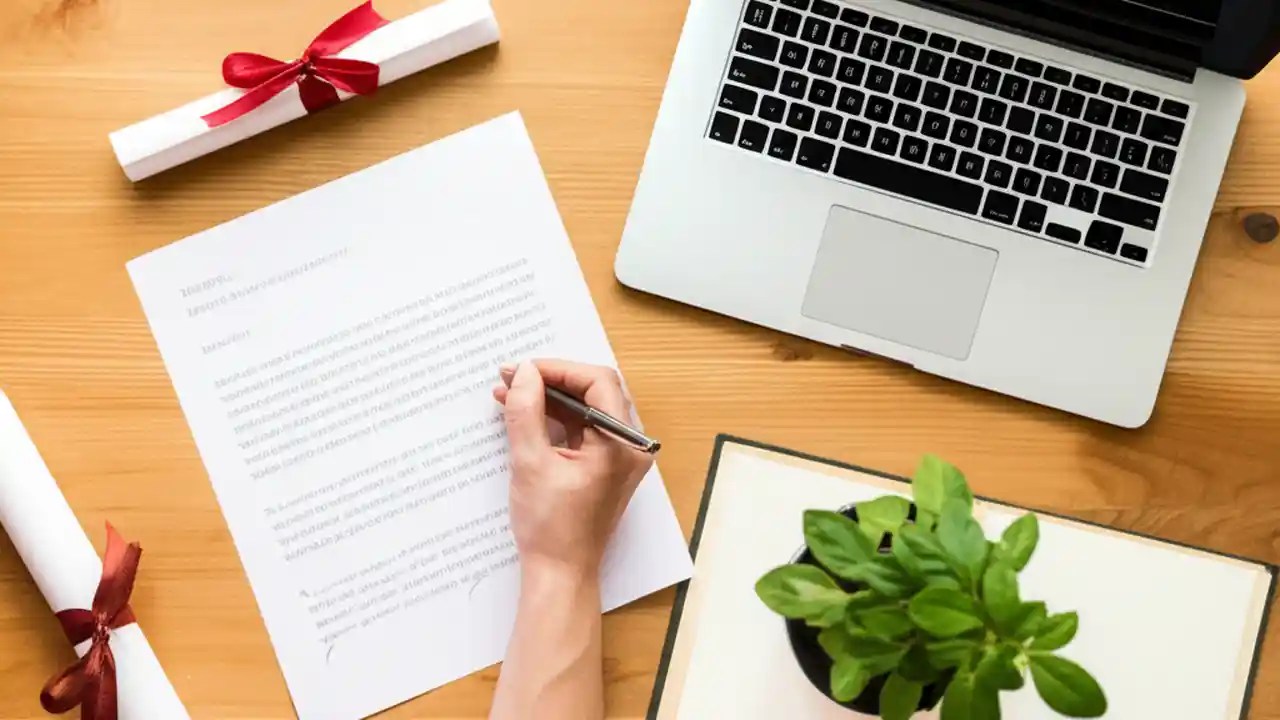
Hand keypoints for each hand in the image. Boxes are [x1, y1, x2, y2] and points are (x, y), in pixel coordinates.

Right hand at [493, 360, 652, 580]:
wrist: (560, 573)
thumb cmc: (550, 528)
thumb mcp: (530, 463)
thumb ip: (526, 412)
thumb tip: (524, 373)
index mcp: (621, 444)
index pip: (597, 383)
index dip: (558, 370)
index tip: (524, 370)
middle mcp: (629, 446)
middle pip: (594, 392)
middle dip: (551, 381)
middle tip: (512, 377)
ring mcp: (619, 457)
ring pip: (586, 408)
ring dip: (550, 399)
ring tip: (510, 392)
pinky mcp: (605, 466)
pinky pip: (583, 429)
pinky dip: (556, 419)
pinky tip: (524, 414)